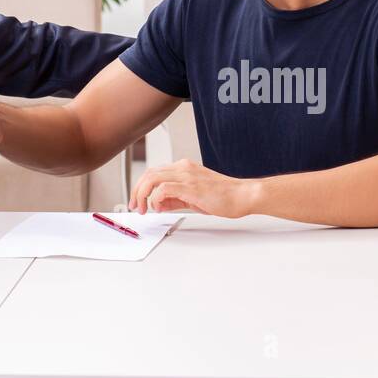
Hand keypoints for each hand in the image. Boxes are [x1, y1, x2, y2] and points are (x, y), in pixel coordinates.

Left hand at [128, 158, 261, 218]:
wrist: (242, 196)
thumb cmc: (223, 197)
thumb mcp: (193, 197)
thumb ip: (174, 199)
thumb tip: (159, 204)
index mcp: (184, 168)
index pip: (154, 172)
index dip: (141, 187)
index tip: (138, 201)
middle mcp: (183, 168)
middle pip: (148, 173)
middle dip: (137, 191)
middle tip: (135, 206)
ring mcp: (186, 175)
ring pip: (152, 178)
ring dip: (142, 195)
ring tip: (143, 209)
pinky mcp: (190, 186)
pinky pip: (163, 188)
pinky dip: (156, 199)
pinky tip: (159, 208)